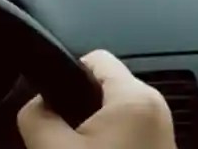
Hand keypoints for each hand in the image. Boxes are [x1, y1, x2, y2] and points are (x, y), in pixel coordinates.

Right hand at [17, 50, 175, 148]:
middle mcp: (156, 108)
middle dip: (77, 108)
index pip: (94, 58)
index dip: (64, 74)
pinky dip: (106, 143)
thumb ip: (36, 117)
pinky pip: (125, 133)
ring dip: (90, 129)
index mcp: (136, 98)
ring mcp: (162, 132)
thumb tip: (35, 107)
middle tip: (63, 139)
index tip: (52, 102)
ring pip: (112, 113)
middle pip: (102, 87)